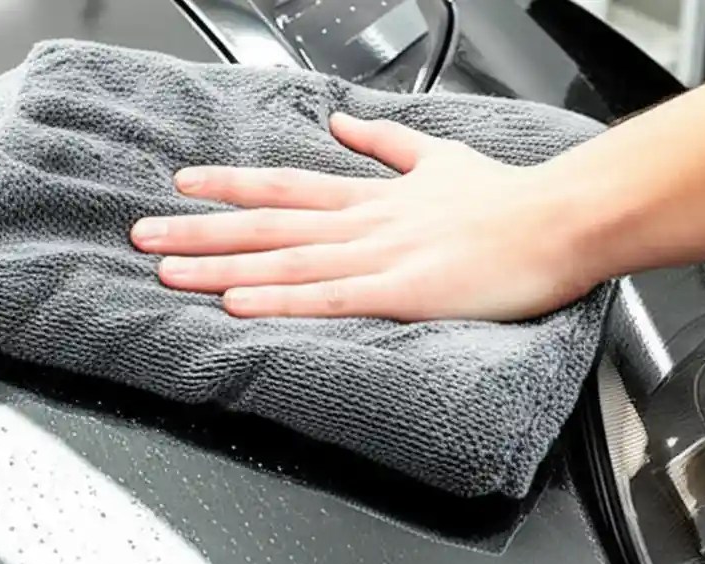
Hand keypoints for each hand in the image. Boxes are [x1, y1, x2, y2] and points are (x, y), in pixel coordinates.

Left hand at [130, 113, 599, 321]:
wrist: (561, 221)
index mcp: (373, 198)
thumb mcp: (440, 157)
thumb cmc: (510, 198)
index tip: (184, 185)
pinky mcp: (404, 292)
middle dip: (200, 230)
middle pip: (267, 225)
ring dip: (222, 266)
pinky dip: (280, 300)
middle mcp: (365, 224)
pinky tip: (237, 302)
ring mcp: (380, 258)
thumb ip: (387, 142)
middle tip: (143, 233)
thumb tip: (343, 120)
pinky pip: (330, 298)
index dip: (230, 186)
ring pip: (285, 261)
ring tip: (168, 269)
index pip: (285, 187)